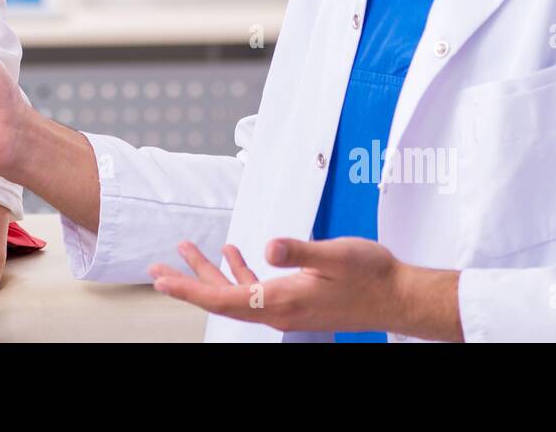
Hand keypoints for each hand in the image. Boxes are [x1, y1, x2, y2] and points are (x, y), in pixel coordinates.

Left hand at [148, 236, 410, 334]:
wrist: (398, 297)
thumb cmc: (371, 276)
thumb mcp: (335, 255)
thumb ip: (300, 251)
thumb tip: (268, 246)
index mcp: (282, 301)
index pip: (223, 298)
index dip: (189, 289)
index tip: (162, 280)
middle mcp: (279, 310)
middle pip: (220, 299)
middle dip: (187, 283)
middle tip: (156, 270)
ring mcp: (287, 306)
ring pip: (236, 293)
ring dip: (209, 273)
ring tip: (186, 252)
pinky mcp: (296, 300)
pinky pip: (255, 289)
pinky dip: (237, 271)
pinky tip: (233, 253)